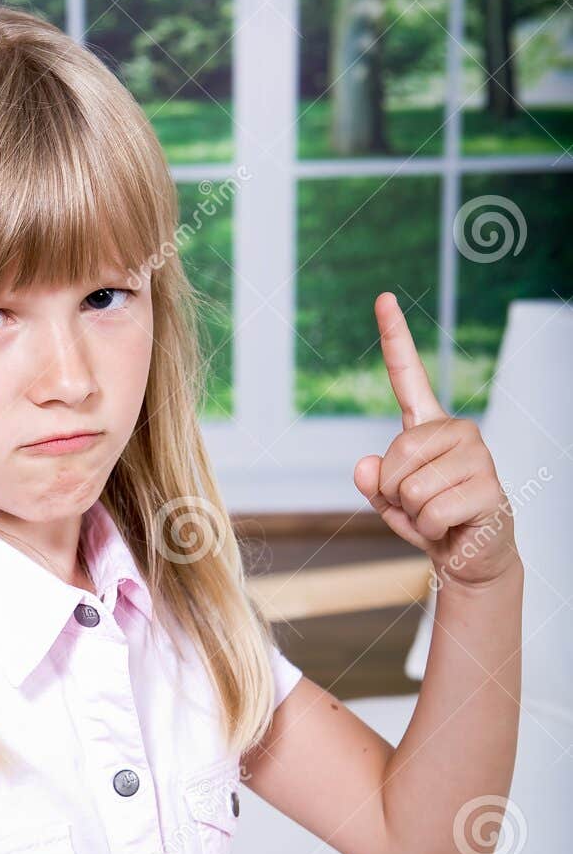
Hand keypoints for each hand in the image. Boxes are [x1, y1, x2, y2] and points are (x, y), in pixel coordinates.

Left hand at [353, 293, 519, 588]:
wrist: (470, 556)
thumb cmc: (429, 519)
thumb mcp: (389, 501)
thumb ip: (372, 482)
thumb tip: (365, 465)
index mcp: (429, 426)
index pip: (408, 375)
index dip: (395, 337)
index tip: (383, 297)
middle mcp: (457, 431)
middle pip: (395, 456)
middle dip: (393, 492)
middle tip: (418, 504)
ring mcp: (478, 457)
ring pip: (410, 488)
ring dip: (413, 514)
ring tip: (438, 515)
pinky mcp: (489, 488)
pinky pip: (431, 511)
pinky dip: (430, 530)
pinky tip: (451, 527)